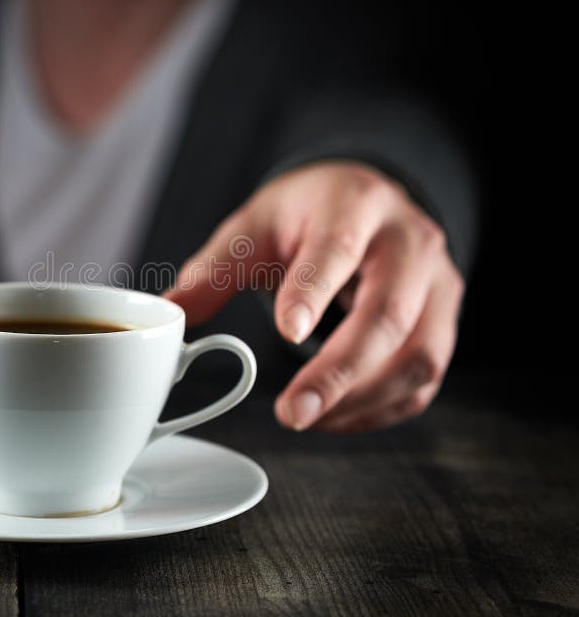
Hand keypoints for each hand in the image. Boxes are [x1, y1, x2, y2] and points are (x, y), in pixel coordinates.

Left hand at [165, 162, 464, 431]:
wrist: (370, 199)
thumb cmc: (309, 212)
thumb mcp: (256, 223)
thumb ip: (216, 268)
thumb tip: (172, 315)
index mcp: (355, 204)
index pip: (338, 249)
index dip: (313, 293)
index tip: (287, 334)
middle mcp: (410, 242)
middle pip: (388, 313)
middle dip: (340, 371)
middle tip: (293, 412)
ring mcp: (439, 283)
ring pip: (418, 356)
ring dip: (362, 399)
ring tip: (308, 417)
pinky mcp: (445, 320)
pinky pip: (425, 379)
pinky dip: (381, 408)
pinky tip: (337, 416)